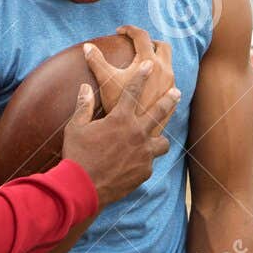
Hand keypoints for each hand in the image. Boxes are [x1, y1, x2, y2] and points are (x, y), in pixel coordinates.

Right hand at [60, 61, 178, 206]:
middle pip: (160, 111)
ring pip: (163, 141)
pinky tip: (137, 163)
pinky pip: (150, 162)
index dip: (141, 76)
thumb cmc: (77, 155)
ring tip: (157, 138)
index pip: (133, 91)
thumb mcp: (76, 128)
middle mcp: (137, 133)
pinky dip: (145, 160)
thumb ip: (83, 106)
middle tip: (176, 92)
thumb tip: (85, 87)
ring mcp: (144, 153)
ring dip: (159, 138)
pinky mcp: (144, 171)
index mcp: (120, 119)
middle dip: (169, 99)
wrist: (83, 187)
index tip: (148, 65)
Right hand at [83, 26, 174, 114]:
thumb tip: (87, 46)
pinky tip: (149, 90)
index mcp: (148, 63)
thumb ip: (97, 62)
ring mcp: (170, 89)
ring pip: (170, 66)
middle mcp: (164, 73)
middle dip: (151, 43)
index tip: (120, 31)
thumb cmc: (115, 110)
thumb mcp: (105, 82)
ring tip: (144, 68)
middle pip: (163, 46)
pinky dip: (161, 82)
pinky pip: (171, 86)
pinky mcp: (171, 105)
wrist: (128, 141)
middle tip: (137, 46)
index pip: (141, 36)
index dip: (129, 30)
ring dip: (159, 63)